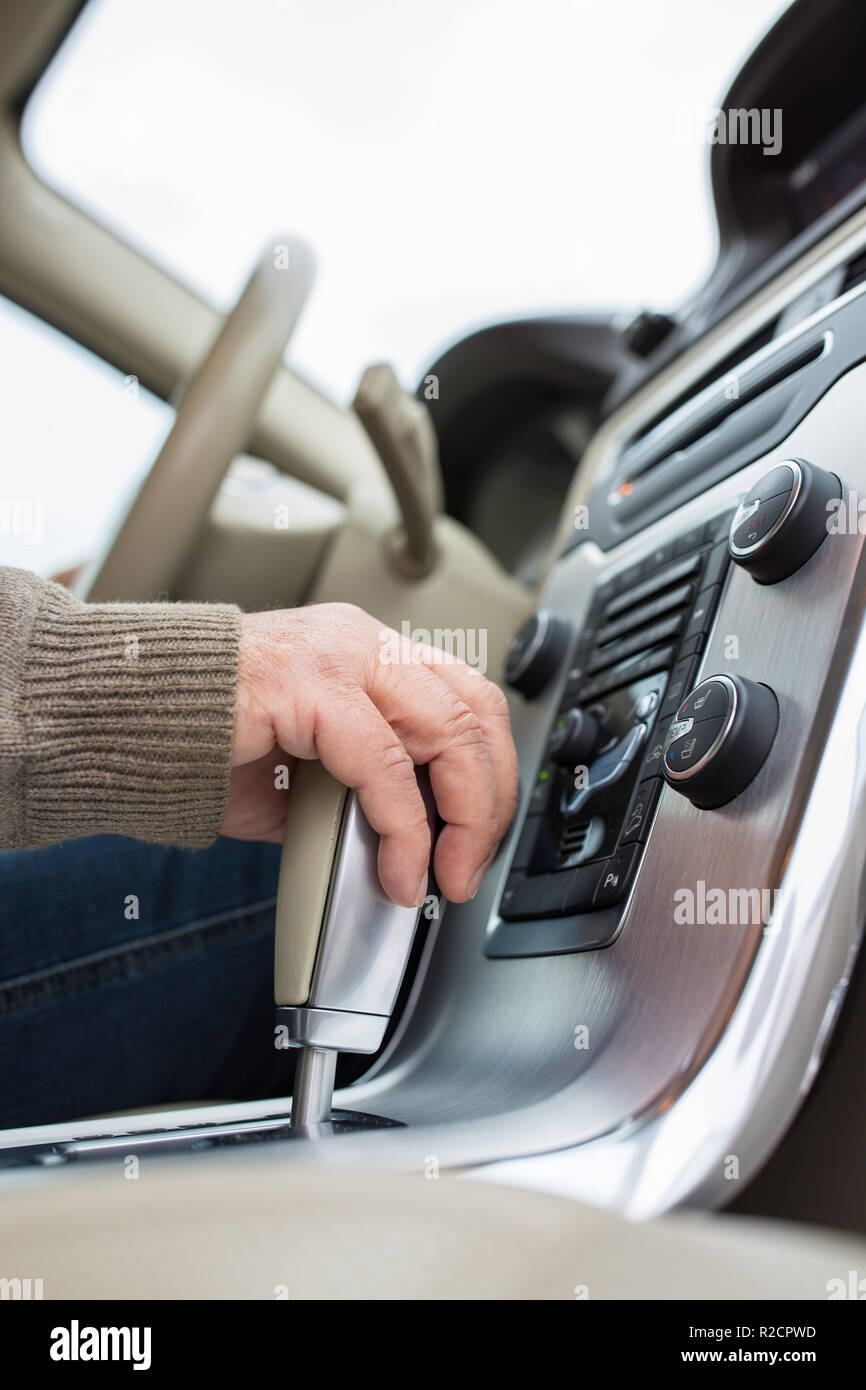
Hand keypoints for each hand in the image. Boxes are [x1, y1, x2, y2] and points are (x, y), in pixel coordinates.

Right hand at [222, 603, 517, 907]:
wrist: (115, 718)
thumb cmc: (197, 742)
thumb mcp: (304, 772)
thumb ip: (361, 793)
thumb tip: (408, 846)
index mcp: (367, 652)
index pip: (468, 700)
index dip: (490, 775)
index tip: (476, 840)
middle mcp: (361, 642)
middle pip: (476, 712)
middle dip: (489, 802)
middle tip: (470, 866)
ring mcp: (339, 654)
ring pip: (449, 731)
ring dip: (463, 818)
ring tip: (444, 875)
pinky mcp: (309, 683)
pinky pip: (386, 766)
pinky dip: (404, 830)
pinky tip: (398, 870)